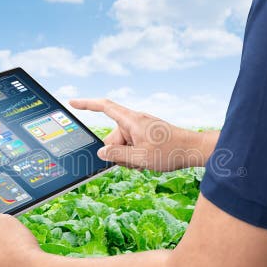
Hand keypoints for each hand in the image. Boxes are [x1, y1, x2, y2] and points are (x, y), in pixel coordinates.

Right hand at [69, 98, 217, 171]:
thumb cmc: (171, 152)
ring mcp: (141, 128)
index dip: (86, 104)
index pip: (104, 107)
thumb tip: (102, 152)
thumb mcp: (140, 158)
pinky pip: (132, 145)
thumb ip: (117, 155)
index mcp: (131, 120)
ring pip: (122, 144)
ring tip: (144, 163)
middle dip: (118, 153)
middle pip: (112, 137)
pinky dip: (135, 155)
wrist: (194, 150)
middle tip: (134, 163)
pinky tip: (147, 162)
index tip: (72, 103)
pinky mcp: (147, 135)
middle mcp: (135, 121)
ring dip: (128, 157)